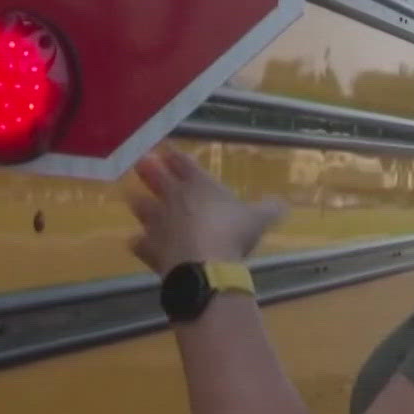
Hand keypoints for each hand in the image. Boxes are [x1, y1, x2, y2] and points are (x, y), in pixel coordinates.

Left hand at [126, 145, 285, 272]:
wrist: (204, 265)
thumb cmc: (232, 233)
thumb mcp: (259, 219)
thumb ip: (269, 209)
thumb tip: (283, 204)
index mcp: (199, 185)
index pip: (182, 163)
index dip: (174, 156)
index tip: (164, 149)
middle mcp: (174, 198)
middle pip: (156, 177)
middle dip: (149, 168)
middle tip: (140, 161)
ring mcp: (158, 223)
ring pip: (141, 206)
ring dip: (138, 201)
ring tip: (131, 196)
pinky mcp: (149, 248)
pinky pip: (139, 243)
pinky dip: (138, 242)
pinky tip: (135, 242)